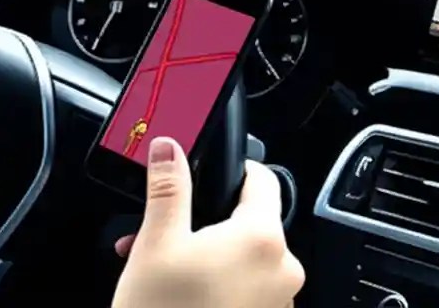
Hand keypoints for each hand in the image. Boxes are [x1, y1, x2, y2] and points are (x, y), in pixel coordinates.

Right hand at [111, 138, 304, 307]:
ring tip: (157, 269)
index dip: (231, 170)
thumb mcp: (157, 243)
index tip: (205, 172)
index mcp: (261, 238)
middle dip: (200, 222)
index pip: (262, 179)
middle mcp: (282, 270)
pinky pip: (244, 291)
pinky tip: (176, 294)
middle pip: (246, 223)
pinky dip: (214, 284)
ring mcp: (278, 304)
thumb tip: (169, 147)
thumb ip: (168, 187)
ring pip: (241, 259)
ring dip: (203, 255)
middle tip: (157, 234)